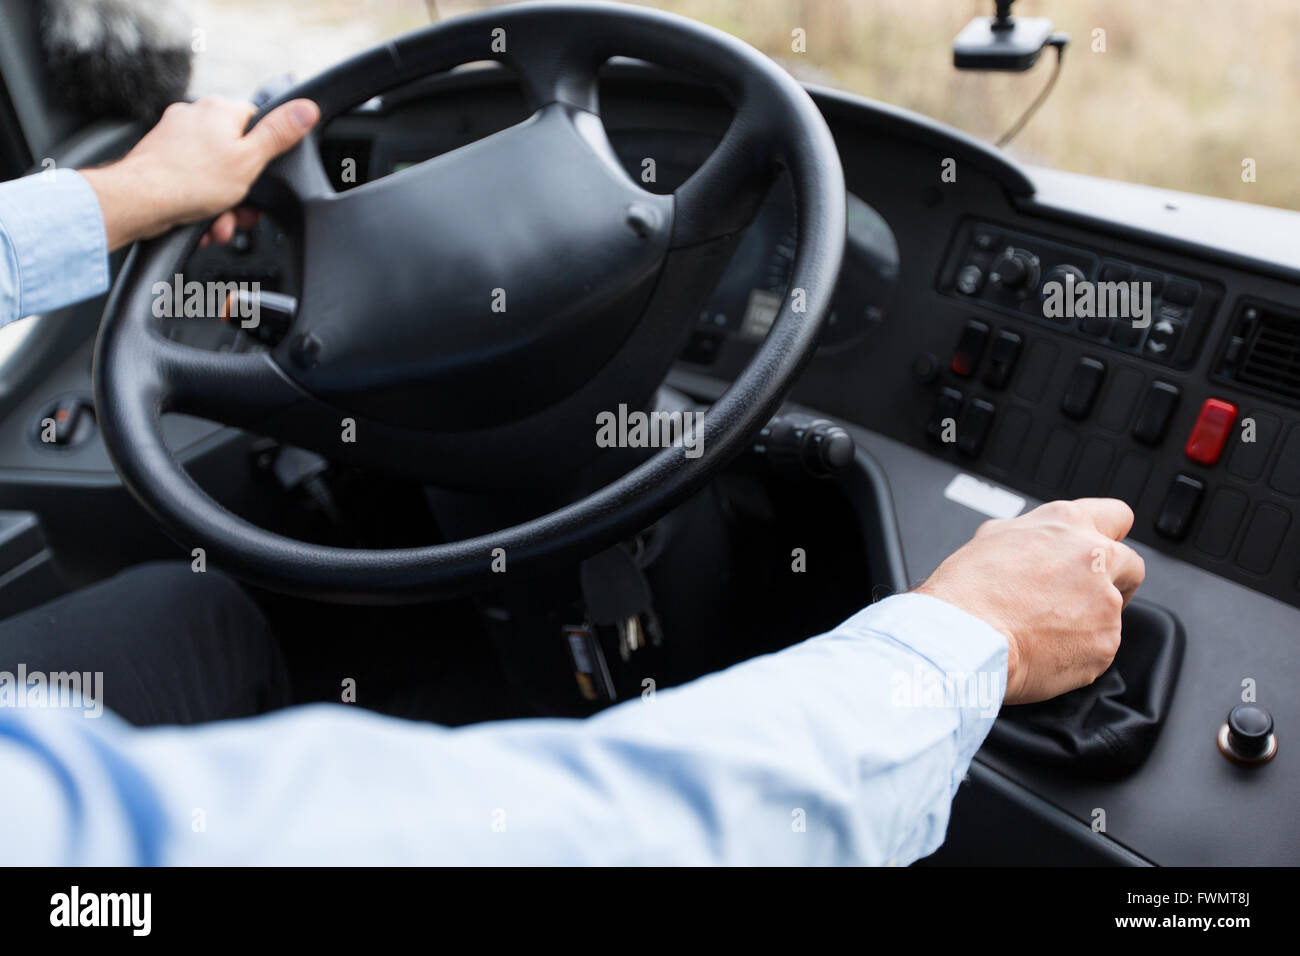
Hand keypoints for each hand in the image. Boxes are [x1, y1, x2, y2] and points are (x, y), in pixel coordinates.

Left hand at [81, 96, 320, 250]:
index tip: (262, 178)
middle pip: (236, 155)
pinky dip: (200, 205)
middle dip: (242, 191)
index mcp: (220, 110)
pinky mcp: (160, 160)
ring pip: (214, 175)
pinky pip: (192, 184)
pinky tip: (200, 222)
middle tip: (241, 211)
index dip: (265, 156)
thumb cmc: (189, 182)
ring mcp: (174, 138)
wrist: (138, 202)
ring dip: (223, 205)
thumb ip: (280, 134)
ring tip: (218, 223)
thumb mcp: (250, 160)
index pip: (258, 124)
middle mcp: (195, 117)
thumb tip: (307, 107)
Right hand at [915, 498, 1144, 704]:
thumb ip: (1031, 533)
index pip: (1117, 515)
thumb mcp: (992, 537)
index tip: (1103, 552)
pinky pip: (1100, 648)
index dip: (1110, 535)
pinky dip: (1079, 653)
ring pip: (1112, 611)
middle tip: (1082, 598)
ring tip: (1043, 630)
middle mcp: (1094, 556)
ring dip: (1088, 620)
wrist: (964, 638)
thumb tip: (1037, 541)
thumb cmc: (967, 590)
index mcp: (1066, 523)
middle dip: (1114, 581)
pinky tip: (1045, 650)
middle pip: (1131, 565)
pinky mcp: (1106, 642)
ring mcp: (1105, 601)